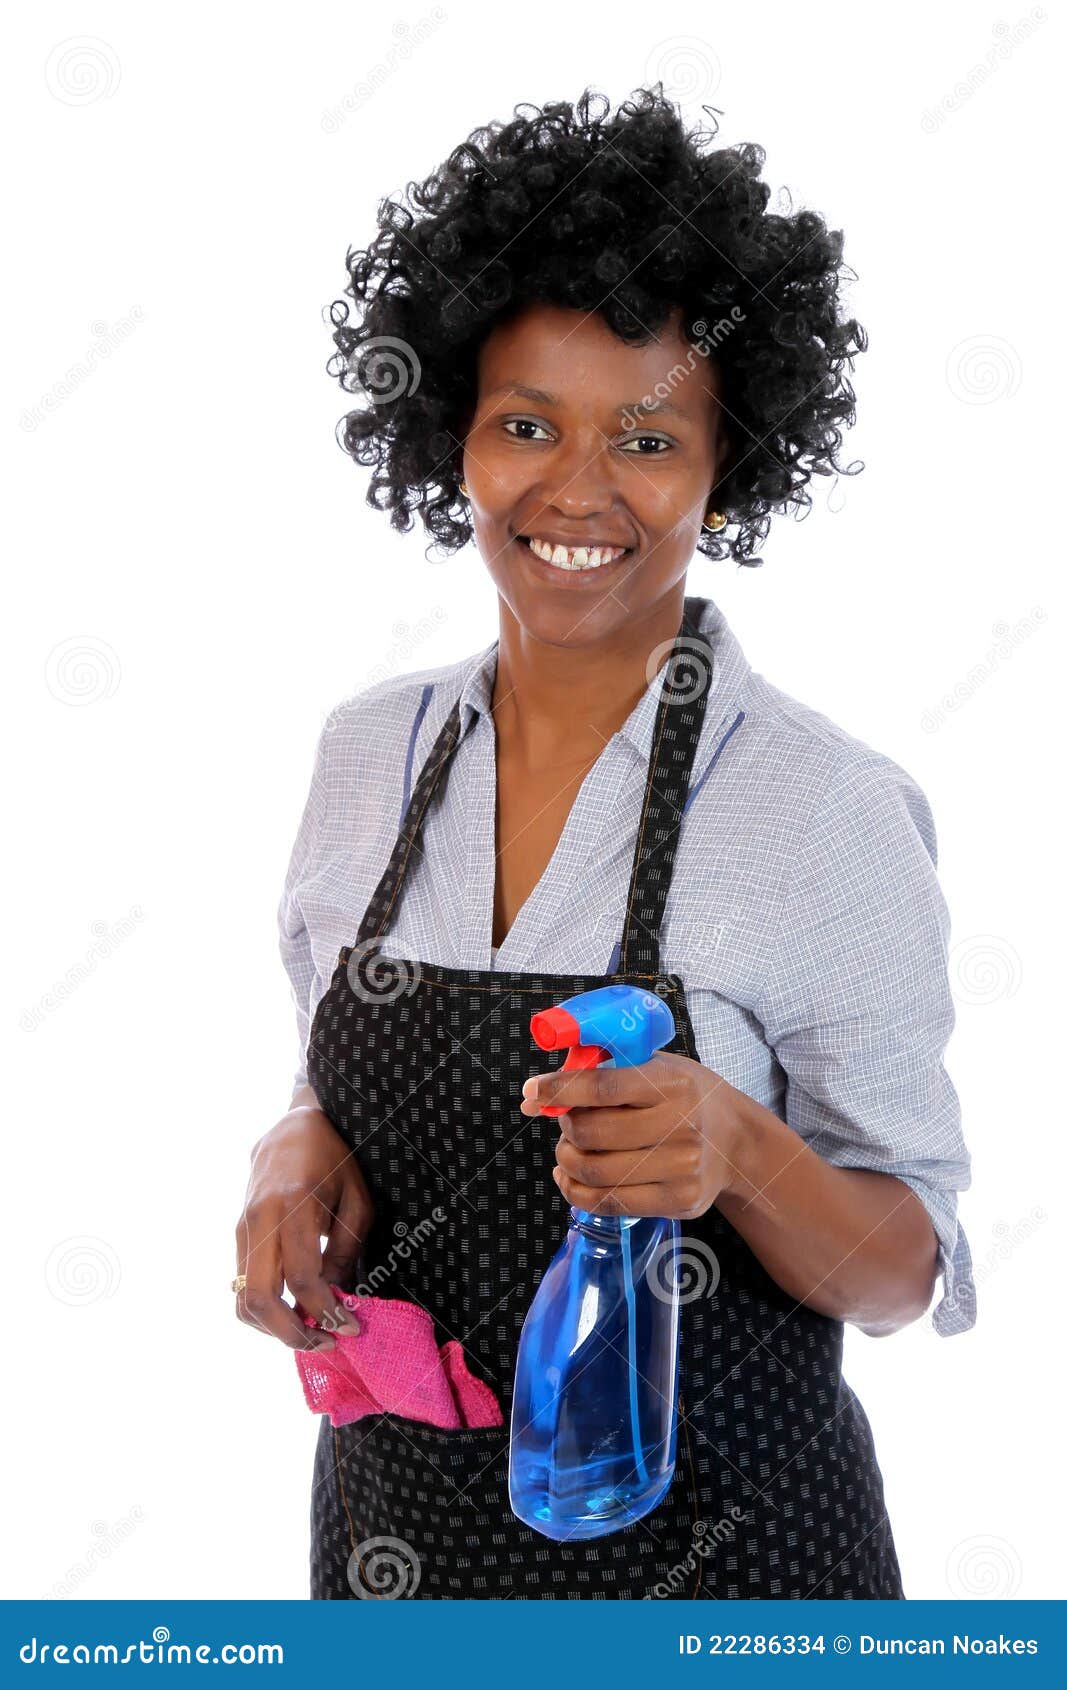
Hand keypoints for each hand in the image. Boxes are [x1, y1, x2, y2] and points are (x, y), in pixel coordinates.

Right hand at [234, 1105, 373, 1349]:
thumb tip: (335, 1299)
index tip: (349, 1328)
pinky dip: (265, 1309)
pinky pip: (244, 1285)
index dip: (325, 1311)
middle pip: (261, 1299)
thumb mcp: (356, 1200)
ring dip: (274, 1328)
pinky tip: (294, 1312)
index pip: (303, 1277)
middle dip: (291, 1333)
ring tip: (310, 1333)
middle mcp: (259, 1220)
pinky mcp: (238, 1234)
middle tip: (325, 1343)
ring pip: (244, 1299)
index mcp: (293, 1205)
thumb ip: (345, 1251)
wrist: (294, 1127)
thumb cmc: (335, 1159)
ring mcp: (242, 1228)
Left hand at [519, 1052, 743, 1219]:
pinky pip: (608, 1203)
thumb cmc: (685, 1097)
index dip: (559, 1090)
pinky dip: (576, 1191)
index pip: (602, 1088)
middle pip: (591, 1133)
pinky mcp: (678, 1201)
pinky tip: (573, 1177)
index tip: (534, 1092)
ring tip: (571, 1149)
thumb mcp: (655, 1066)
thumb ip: (601, 1072)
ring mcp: (681, 1168)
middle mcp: (680, 1125)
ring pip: (594, 1171)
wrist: (736, 1141)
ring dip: (567, 1160)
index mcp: (671, 1083)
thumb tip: (534, 1099)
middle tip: (567, 1122)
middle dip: (565, 1126)